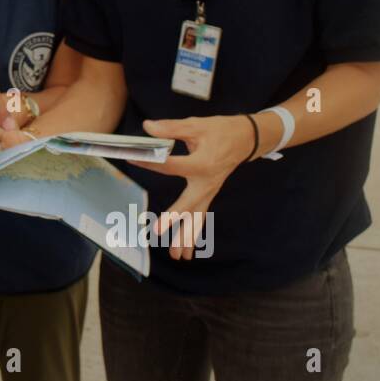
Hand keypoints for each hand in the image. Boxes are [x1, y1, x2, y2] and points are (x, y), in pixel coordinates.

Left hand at [134, 115, 253, 259]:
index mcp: (202, 163)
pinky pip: (201, 217)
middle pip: (188, 204)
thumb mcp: (196, 124)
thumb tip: (148, 127)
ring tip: (176, 256)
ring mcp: (209, 191)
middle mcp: (207, 182)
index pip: (170, 166)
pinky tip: (187, 252)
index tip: (132, 159)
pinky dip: (194, 234)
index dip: (149, 162)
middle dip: (174, 218)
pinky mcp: (209, 194)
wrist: (247, 138)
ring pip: (197, 217)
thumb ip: (171, 128)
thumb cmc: (221, 130)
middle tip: (158, 231)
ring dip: (187, 237)